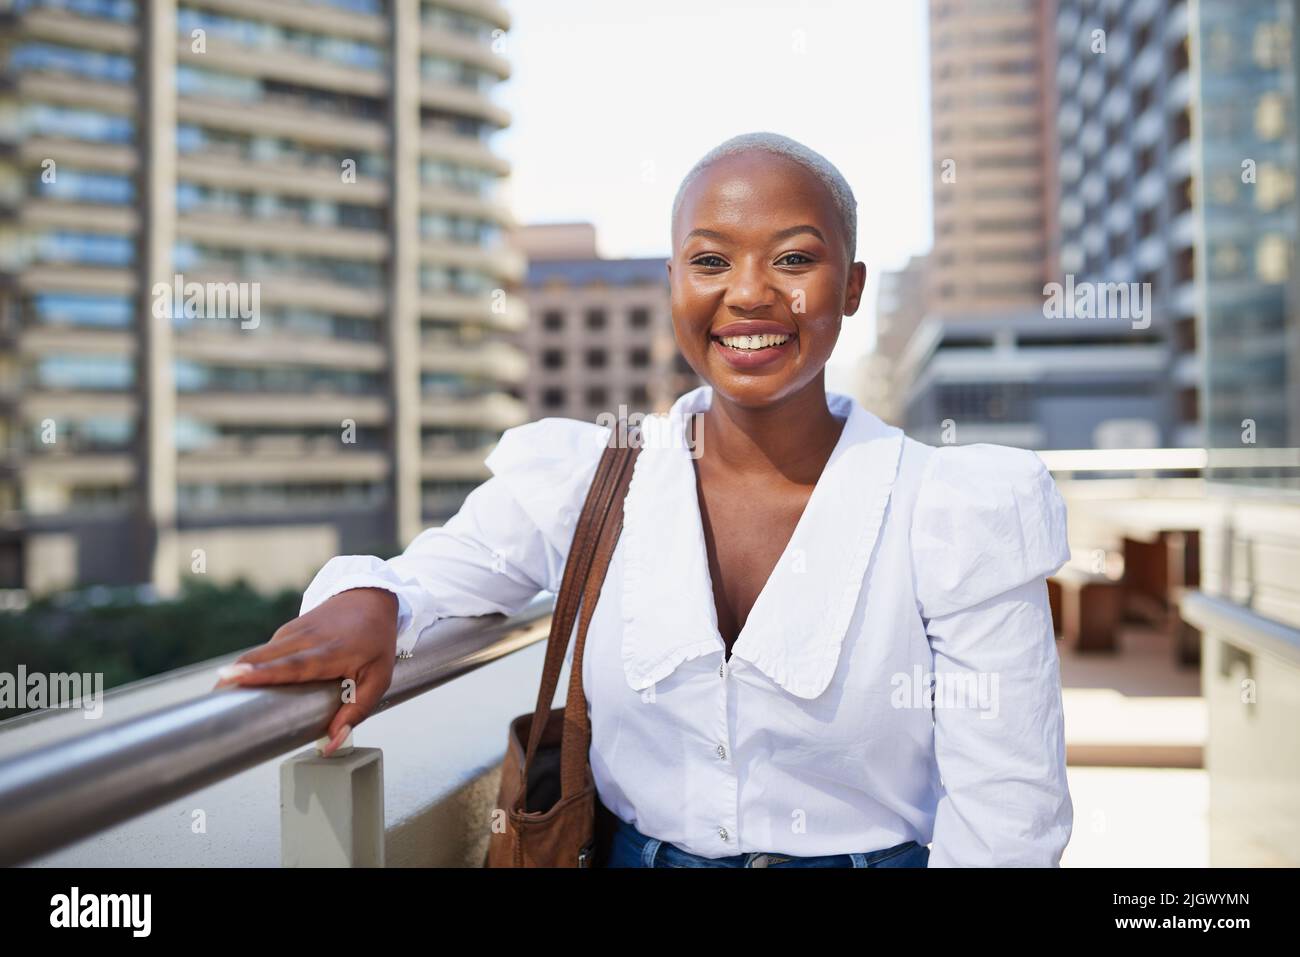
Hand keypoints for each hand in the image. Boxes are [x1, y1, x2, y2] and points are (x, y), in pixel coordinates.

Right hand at [212, 588, 400, 755]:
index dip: (263, 673)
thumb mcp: (378, 678)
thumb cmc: (375, 640)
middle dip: (236, 676)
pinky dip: (248, 667)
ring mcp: (292, 632)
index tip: (235, 677)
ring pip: (258, 654)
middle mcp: (306, 639)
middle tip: (213, 699)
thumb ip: (356, 711)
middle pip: (264, 658)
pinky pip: (263, 652)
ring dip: (237, 673)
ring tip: (217, 698)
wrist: (369, 597)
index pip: (293, 664)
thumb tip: (332, 744)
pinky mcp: (285, 632)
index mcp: (330, 652)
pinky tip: (236, 684)